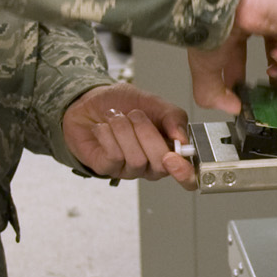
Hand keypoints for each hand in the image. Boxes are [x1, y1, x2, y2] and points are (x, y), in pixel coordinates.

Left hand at [62, 83, 196, 189]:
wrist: (90, 100)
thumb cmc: (123, 103)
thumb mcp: (154, 102)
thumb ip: (173, 117)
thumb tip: (183, 139)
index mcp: (170, 150)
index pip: (186, 176)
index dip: (183, 172)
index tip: (172, 156)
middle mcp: (151, 165)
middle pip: (160, 165)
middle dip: (147, 133)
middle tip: (135, 114)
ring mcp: (129, 169)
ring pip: (136, 159)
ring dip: (124, 129)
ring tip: (116, 117)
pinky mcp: (107, 168)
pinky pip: (114, 156)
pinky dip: (108, 134)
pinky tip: (104, 127)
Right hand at [187, 0, 276, 113]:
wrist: (223, 8)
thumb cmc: (211, 27)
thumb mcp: (204, 70)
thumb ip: (211, 94)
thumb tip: (231, 108)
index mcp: (233, 32)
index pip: (241, 57)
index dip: (244, 79)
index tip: (245, 95)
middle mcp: (258, 25)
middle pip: (274, 54)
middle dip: (275, 76)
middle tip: (270, 88)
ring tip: (272, 70)